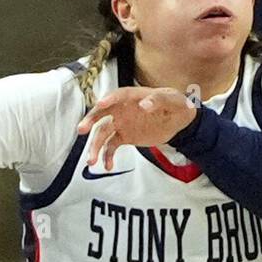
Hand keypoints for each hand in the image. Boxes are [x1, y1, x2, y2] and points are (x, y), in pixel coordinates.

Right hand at [76, 86, 197, 169]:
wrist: (179, 121)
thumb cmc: (177, 105)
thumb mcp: (174, 100)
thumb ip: (160, 100)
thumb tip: (145, 105)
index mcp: (135, 96)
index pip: (119, 95)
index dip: (110, 98)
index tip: (100, 104)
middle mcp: (123, 109)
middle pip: (102, 113)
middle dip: (91, 120)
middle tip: (81, 129)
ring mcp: (122, 123)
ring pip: (103, 133)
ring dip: (95, 146)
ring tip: (92, 161)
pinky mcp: (124, 136)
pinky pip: (111, 146)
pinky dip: (108, 156)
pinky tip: (108, 166)